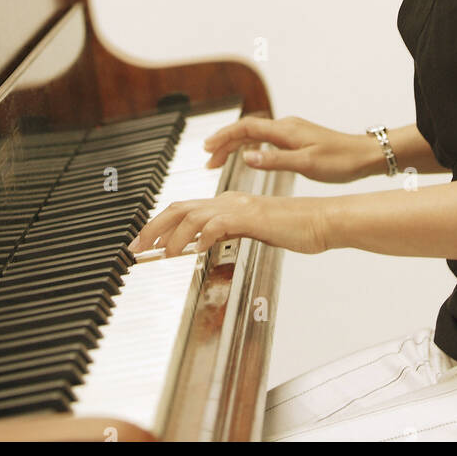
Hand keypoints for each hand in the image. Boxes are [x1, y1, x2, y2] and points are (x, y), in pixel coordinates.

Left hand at [128, 191, 328, 256]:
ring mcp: (239, 207)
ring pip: (193, 215)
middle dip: (153, 227)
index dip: (159, 224)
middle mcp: (229, 201)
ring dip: (171, 235)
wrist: (320, 220)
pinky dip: (202, 236)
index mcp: (228, 203)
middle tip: (136, 247)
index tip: (144, 242)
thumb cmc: (293, 227)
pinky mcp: (252, 218)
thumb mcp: (254, 231)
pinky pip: (219, 224)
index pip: (184, 209)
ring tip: (161, 254)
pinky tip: (196, 251)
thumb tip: (206, 243)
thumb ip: (230, 232)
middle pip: (179, 207)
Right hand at [203, 114, 374, 183]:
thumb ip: (275, 161)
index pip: (246, 128)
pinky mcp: (297, 139)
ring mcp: (291, 131)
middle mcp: (286, 126)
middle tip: (208, 159)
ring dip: (235, 145)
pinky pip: (265, 138)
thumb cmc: (341, 161)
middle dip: (224, 142)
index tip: (206, 148)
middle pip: (246, 130)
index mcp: (286, 130)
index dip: (223, 137)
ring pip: (255, 134)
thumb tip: (246, 157)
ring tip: (219, 160)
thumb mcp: (307, 165)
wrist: (366, 155)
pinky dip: (249, 146)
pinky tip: (246, 157)